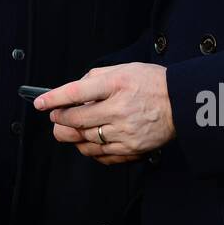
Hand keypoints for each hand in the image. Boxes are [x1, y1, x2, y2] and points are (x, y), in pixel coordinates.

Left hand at [34, 63, 174, 162]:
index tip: (41, 103)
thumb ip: (96, 77)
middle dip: (59, 119)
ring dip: (70, 135)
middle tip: (55, 116)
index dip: (54, 99)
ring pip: (85, 140)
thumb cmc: (153, 83)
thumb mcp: (124, 69)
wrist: (183, 104)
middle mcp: (119, 109)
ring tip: (67, 128)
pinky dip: (88, 149)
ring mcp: (125, 132)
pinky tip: (86, 141)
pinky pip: (101, 155)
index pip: (76, 93)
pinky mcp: (131, 149)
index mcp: (116, 85)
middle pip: (76, 120)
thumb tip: (74, 90)